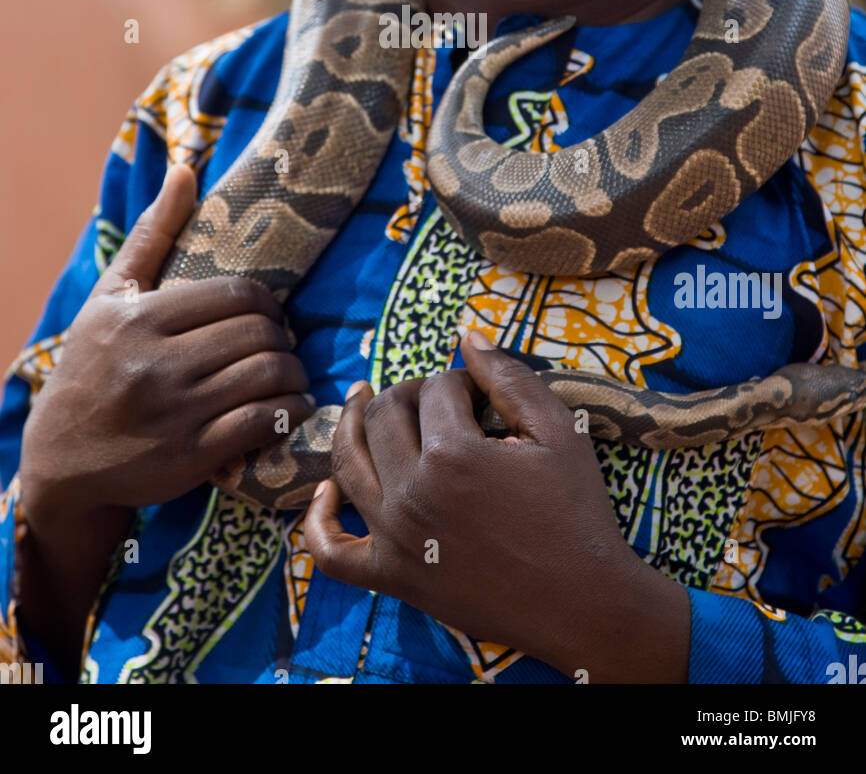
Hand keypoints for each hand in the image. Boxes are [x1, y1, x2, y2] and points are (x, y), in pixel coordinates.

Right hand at [19, 164, 314, 522]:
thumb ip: (153, 233)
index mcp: (140, 319)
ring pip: (267, 376)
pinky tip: (288, 408)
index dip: (266, 305)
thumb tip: (186, 168)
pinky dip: (289, 412)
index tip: (266, 316)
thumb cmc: (94, 363)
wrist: (62, 456)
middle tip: (281, 345)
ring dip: (293, 375)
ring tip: (289, 375)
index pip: (236, 296)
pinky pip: (262, 422)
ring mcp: (175, 413)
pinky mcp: (191, 455)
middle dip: (283, 338)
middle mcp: (156, 364)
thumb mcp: (112, 296)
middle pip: (258, 335)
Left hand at [305, 330, 689, 681]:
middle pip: (384, 415)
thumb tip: (467, 336)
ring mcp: (395, 539)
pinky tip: (326, 491)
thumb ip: (510, 377)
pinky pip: (332, 551)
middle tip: (439, 399)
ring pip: (348, 463)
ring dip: (353, 424)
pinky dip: (319, 519)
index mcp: (453, 454)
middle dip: (410, 393)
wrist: (584, 603)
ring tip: (362, 401)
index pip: (437, 388)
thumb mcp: (559, 431)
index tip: (482, 392)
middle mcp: (412, 493)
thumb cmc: (575, 512)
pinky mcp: (392, 577)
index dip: (461, 380)